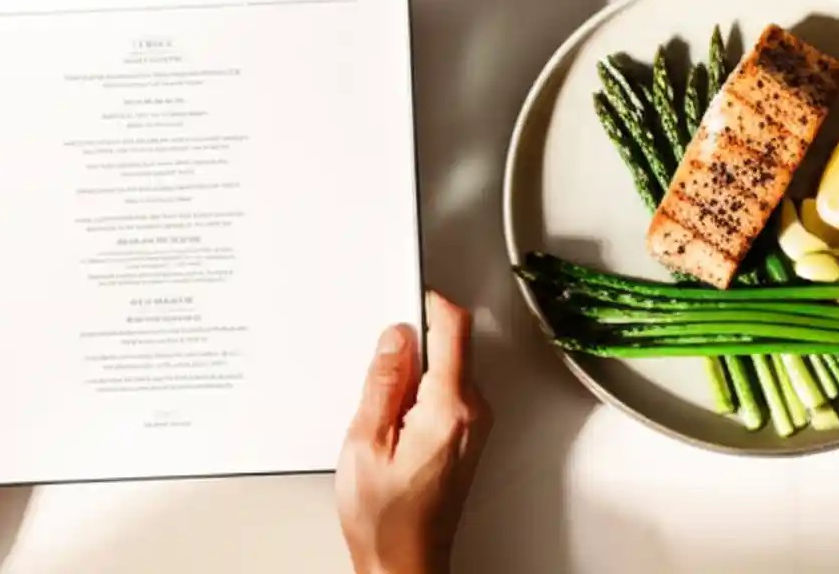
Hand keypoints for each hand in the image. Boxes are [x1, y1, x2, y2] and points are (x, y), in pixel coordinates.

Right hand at [336, 292, 491, 573]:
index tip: (404, 292)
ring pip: (447, 368)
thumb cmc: (385, 519)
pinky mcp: (466, 436)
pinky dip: (420, 391)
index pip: (454, 327)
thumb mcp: (365, 442)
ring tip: (379, 402)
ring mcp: (473, 425)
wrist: (404, 563)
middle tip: (376, 360)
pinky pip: (447, 392)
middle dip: (412, 341)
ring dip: (414, 369)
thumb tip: (394, 338)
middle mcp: (472, 413)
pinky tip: (391, 416)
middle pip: (451, 345)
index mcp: (449, 407)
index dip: (428, 301)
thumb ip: (382, 383)